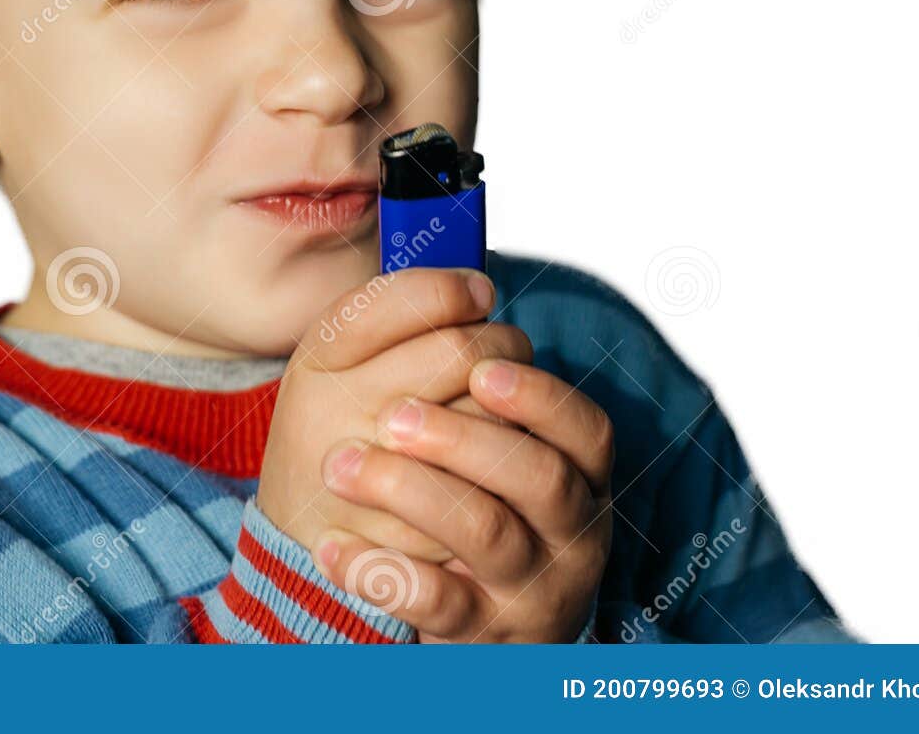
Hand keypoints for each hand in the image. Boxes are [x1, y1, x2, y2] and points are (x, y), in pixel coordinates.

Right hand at [257, 267, 532, 563]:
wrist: (296, 529)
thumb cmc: (332, 425)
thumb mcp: (334, 360)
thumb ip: (392, 316)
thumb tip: (478, 290)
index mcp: (318, 361)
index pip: (401, 302)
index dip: (452, 288)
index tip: (477, 292)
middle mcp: (336, 413)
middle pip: (457, 352)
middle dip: (501, 341)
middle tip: (507, 346)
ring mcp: (370, 477)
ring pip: (484, 418)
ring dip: (515, 405)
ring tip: (504, 403)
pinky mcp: (409, 529)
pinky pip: (488, 487)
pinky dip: (504, 466)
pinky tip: (494, 463)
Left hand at [309, 355, 614, 642]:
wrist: (443, 614)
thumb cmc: (459, 500)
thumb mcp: (478, 445)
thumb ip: (469, 373)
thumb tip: (458, 285)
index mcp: (576, 474)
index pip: (586, 431)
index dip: (540, 398)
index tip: (484, 369)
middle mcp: (569, 533)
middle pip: (540, 479)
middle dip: (465, 438)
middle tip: (393, 416)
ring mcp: (530, 589)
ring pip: (487, 534)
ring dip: (411, 490)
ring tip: (341, 466)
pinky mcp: (478, 633)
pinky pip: (437, 604)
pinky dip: (382, 572)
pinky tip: (333, 546)